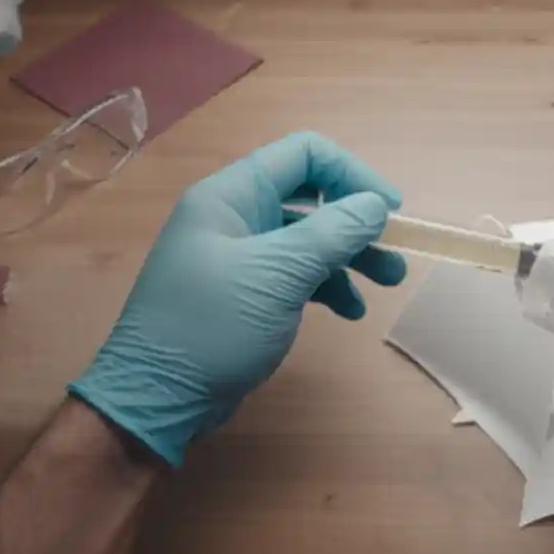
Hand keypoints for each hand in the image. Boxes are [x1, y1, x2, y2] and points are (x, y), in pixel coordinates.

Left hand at [70, 133, 405, 466]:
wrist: (156, 399)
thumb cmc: (212, 325)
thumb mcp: (278, 275)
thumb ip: (332, 233)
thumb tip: (376, 204)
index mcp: (231, 195)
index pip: (304, 154)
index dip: (353, 173)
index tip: (390, 209)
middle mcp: (234, 216)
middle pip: (311, 197)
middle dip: (357, 222)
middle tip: (397, 253)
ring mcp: (237, 256)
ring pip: (308, 239)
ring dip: (351, 256)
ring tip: (387, 283)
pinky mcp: (243, 293)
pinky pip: (295, 274)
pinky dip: (327, 286)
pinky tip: (350, 311)